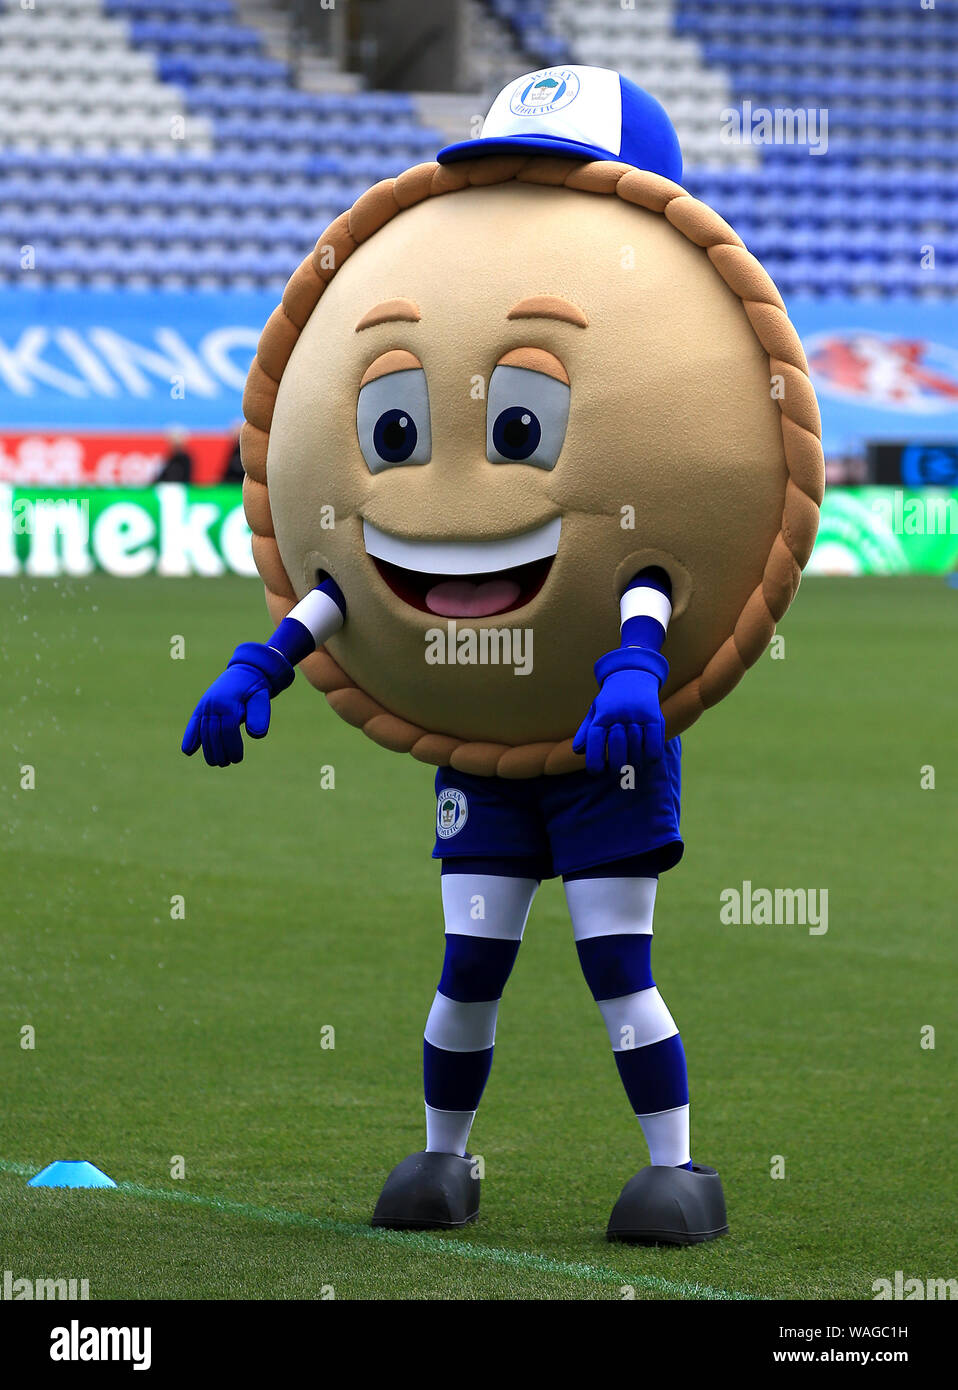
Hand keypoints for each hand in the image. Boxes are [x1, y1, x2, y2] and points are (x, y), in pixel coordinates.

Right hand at [181, 642, 293, 766]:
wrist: (245, 671)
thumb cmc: (255, 689)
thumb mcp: (262, 699)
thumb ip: (260, 715)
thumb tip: (256, 735)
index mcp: (229, 702)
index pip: (228, 729)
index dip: (232, 746)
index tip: (238, 759)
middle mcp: (213, 703)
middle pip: (213, 732)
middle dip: (220, 751)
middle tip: (227, 763)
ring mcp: (206, 704)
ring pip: (203, 731)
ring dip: (208, 749)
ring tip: (216, 762)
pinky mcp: (202, 707)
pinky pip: (194, 723)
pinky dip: (191, 736)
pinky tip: (188, 751)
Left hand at [573, 647, 667, 774]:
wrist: (633, 674)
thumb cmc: (611, 700)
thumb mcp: (596, 711)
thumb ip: (587, 732)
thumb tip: (578, 751)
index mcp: (602, 714)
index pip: (595, 739)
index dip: (594, 759)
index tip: (596, 772)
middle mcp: (619, 713)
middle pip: (617, 746)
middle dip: (617, 764)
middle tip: (618, 772)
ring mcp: (637, 714)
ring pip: (636, 746)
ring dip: (634, 761)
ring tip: (633, 767)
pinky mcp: (654, 716)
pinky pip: (654, 742)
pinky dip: (651, 755)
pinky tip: (648, 759)